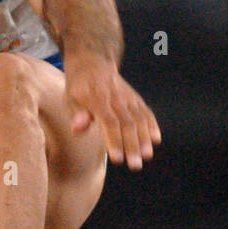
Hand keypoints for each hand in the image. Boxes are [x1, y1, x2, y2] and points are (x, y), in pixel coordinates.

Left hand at [66, 53, 160, 169]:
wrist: (94, 62)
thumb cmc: (79, 86)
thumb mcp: (70, 98)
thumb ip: (77, 114)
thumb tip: (78, 128)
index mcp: (98, 99)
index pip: (109, 123)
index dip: (115, 141)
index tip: (117, 159)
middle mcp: (117, 98)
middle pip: (127, 124)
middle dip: (133, 146)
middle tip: (135, 165)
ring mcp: (128, 98)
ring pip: (139, 119)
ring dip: (145, 139)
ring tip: (147, 156)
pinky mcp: (135, 99)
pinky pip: (146, 112)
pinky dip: (152, 125)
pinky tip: (156, 139)